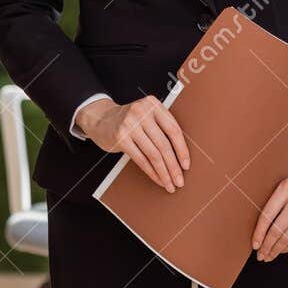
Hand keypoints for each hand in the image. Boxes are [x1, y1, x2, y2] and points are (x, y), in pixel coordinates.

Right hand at [74, 95, 188, 192]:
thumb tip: (182, 156)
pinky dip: (151, 172)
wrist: (100, 119)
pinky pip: (141, 159)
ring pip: (153, 154)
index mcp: (153, 104)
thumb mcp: (147, 115)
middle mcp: (142, 112)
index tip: (186, 165)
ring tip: (170, 184)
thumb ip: (162, 127)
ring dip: (164, 172)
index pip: (173, 129)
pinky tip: (158, 179)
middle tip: (180, 181)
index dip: (182, 149)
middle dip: (174, 166)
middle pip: (164, 144)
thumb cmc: (130, 120)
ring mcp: (130, 124)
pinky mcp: (120, 137)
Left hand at [251, 176, 287, 261]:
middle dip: (267, 246)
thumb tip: (256, 232)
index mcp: (285, 188)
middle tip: (261, 256)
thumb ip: (271, 204)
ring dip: (276, 250)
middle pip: (278, 229)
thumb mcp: (281, 189)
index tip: (255, 245)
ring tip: (269, 256)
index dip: (259, 233)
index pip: (267, 215)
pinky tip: (281, 251)